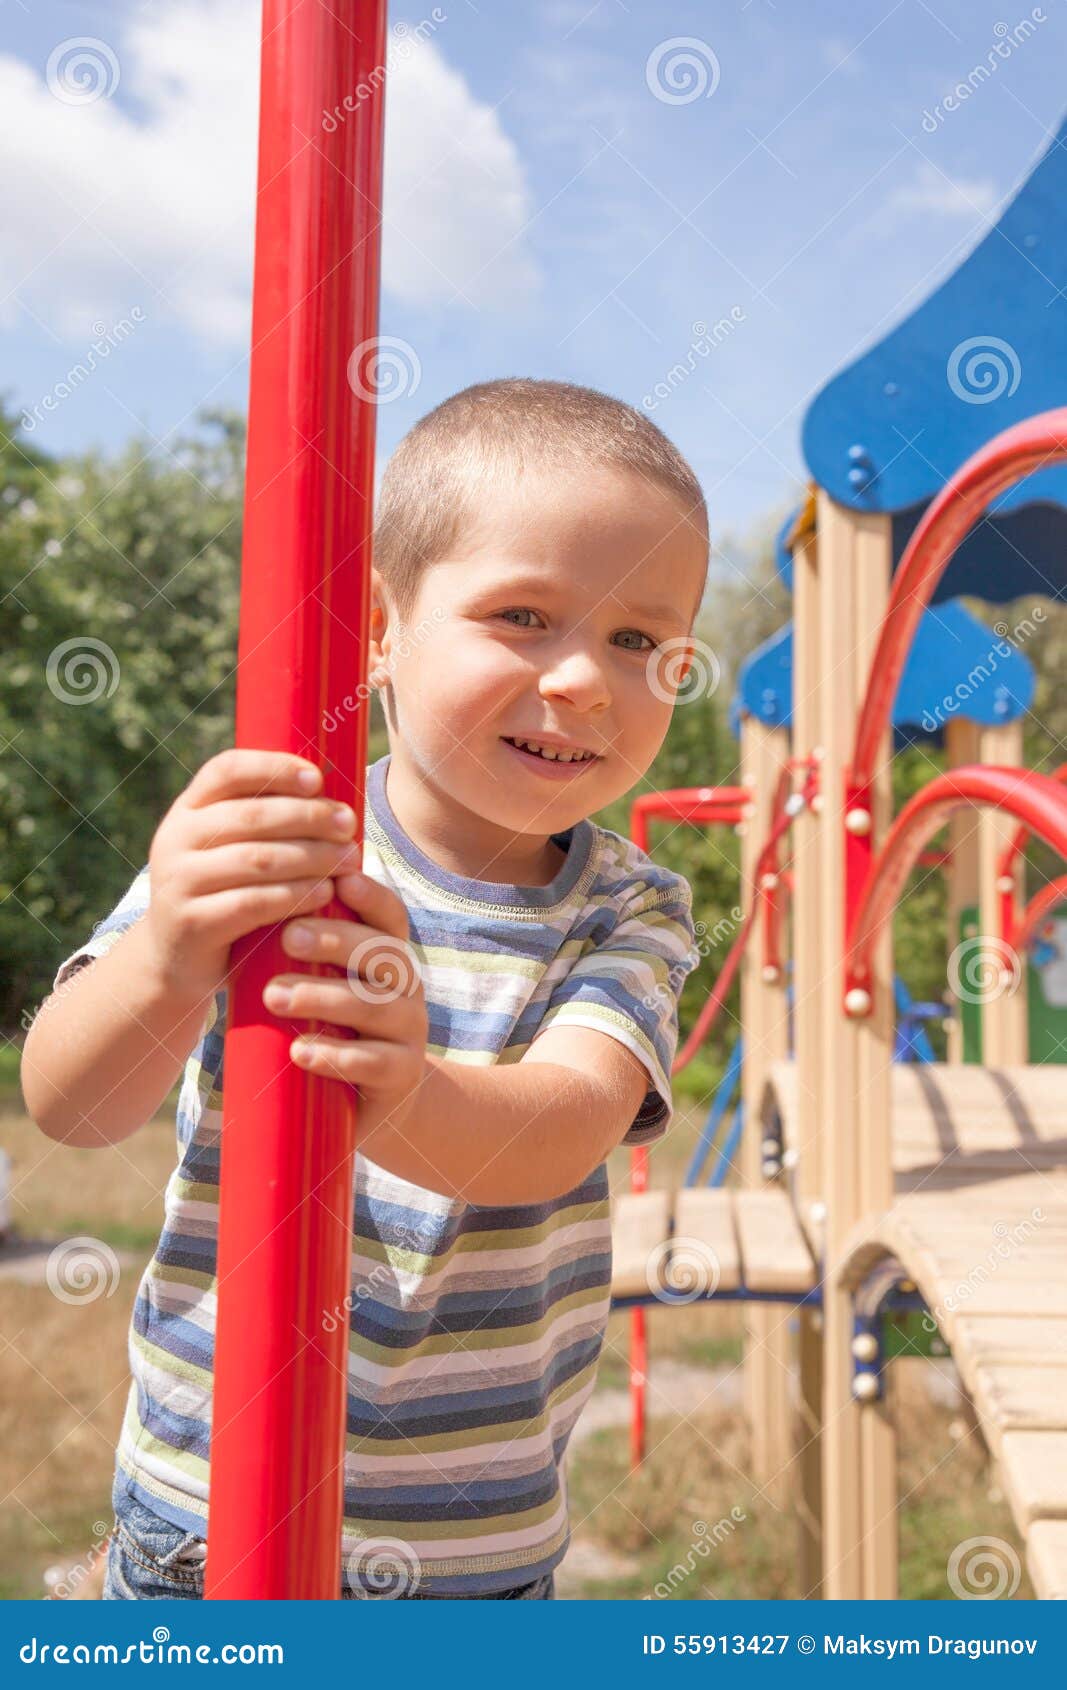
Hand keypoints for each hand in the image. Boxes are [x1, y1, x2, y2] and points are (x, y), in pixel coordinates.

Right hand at [142, 748, 362, 1002]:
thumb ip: (267, 823)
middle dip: (308, 817)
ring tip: (347, 860)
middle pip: (251, 816)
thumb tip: (335, 802)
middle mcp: (176, 838)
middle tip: (348, 825)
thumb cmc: (224, 893)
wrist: (177, 960)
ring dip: (311, 857)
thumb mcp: (232, 849)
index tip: (317, 779)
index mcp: (189, 809)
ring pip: (256, 859)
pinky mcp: (191, 922)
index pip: (227, 770)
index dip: (274, 767)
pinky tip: (325, 893)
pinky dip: (295, 895)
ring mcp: (178, 881)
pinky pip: (252, 903)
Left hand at [262, 870, 428, 1126]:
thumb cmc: (335, 1028)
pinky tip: (299, 1051)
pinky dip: (334, 1055)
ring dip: (323, 998)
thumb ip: (302, 949)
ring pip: (374, 1006)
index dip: (371, 896)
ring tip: (276, 996)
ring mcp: (410, 1031)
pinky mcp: (402, 1074)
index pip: (390, 916)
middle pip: (382, 954)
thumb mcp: (327, 982)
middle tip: (289, 937)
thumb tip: (243, 902)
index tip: (338, 880)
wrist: (373, 1099)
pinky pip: (373, 1062)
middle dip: (336, 941)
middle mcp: (407, 988)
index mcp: (389, 957)